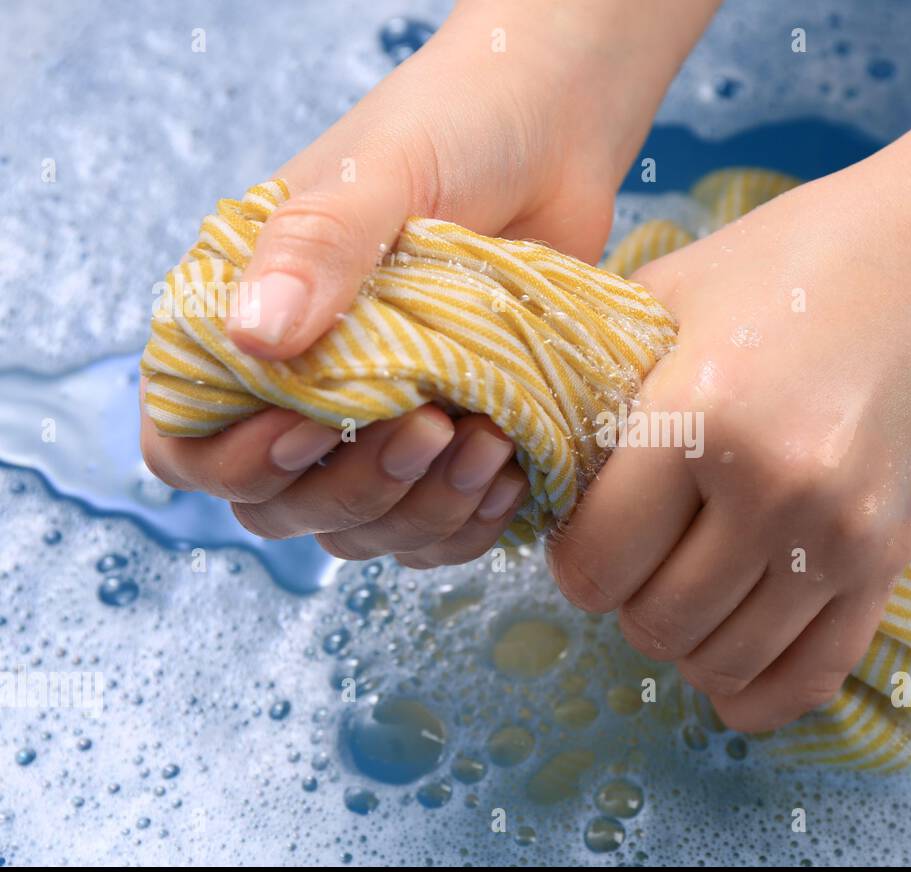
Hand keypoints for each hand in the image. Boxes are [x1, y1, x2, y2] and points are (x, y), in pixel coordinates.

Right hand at [140, 2, 663, 565]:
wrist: (554, 136)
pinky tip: (510, 474)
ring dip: (421, 513)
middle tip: (431, 428)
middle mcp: (300, 389)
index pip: (188, 442)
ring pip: (361, 532)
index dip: (238, 463)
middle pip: (279, 509)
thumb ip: (317, 246)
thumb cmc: (453, 131)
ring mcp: (374, 426)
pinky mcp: (448, 446)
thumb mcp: (382, 171)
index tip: (316, 429)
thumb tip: (255, 335)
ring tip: (487, 444)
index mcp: (246, 324)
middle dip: (354, 488)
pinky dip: (469, 525)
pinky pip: (435, 533)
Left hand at [546, 162, 910, 732]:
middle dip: (625, 599)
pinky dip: (756, 691)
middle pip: (653, 622)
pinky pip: (812, 676)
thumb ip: (598, 381)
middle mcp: (775, 493)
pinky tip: (730, 665)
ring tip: (685, 584)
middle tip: (636, 552)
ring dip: (685, 639)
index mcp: (702, 417)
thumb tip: (542, 465)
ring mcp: (844, 540)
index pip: (596, 562)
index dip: (572, 557)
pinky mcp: (895, 563)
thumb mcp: (679, 290)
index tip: (585, 531)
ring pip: (722, 661)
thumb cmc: (811, 254)